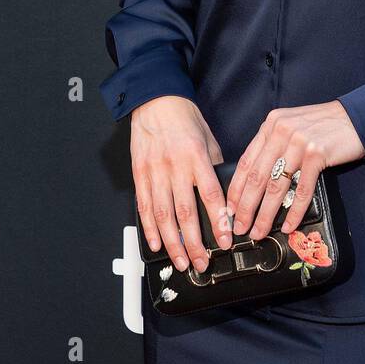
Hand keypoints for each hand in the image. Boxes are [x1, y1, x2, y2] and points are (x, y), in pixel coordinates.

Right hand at [130, 94, 232, 274]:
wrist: (155, 100)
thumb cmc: (185, 118)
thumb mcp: (209, 139)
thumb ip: (214, 167)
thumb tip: (223, 195)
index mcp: (196, 157)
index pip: (209, 195)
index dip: (218, 221)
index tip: (226, 240)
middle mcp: (174, 166)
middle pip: (185, 213)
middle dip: (194, 243)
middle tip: (202, 262)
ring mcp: (154, 171)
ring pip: (163, 215)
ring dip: (172, 243)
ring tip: (181, 261)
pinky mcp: (139, 174)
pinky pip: (144, 206)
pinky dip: (149, 228)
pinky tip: (156, 243)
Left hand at [227, 100, 364, 243]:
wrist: (357, 118)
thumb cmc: (324, 126)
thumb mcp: (292, 127)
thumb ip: (273, 146)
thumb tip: (256, 181)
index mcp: (271, 125)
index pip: (246, 161)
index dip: (236, 189)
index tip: (229, 210)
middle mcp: (281, 131)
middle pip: (257, 177)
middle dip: (246, 207)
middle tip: (239, 227)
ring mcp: (299, 142)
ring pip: (276, 186)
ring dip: (265, 214)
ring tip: (259, 231)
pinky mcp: (317, 154)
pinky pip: (301, 190)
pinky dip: (294, 212)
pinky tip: (288, 225)